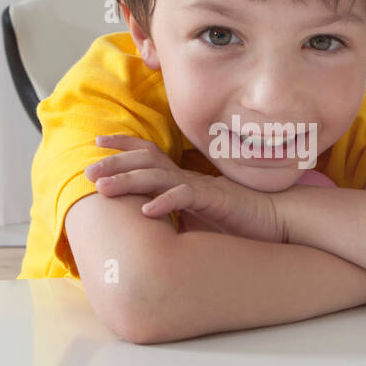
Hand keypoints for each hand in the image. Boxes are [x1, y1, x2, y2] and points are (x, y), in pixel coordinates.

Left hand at [84, 134, 287, 242]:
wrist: (278, 218)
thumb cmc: (241, 219)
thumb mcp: (201, 215)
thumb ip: (179, 214)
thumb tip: (153, 221)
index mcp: (185, 178)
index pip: (150, 154)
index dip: (124, 147)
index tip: (98, 144)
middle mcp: (189, 177)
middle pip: (146, 160)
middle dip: (115, 162)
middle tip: (87, 168)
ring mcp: (202, 187)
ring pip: (158, 177)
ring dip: (128, 181)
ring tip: (103, 188)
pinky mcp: (216, 201)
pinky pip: (186, 198)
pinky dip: (165, 203)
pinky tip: (146, 211)